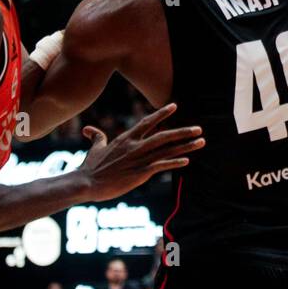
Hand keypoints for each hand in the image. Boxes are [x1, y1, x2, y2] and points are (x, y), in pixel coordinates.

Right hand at [79, 103, 203, 201]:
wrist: (86, 183)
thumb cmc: (90, 167)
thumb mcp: (95, 148)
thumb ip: (96, 136)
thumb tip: (87, 129)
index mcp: (126, 138)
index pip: (148, 122)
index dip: (162, 113)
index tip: (174, 106)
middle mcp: (135, 146)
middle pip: (164, 135)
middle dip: (183, 131)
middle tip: (199, 129)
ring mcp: (139, 159)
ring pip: (167, 150)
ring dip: (186, 146)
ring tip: (201, 141)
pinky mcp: (140, 173)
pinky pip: (161, 165)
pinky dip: (174, 162)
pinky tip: (187, 161)